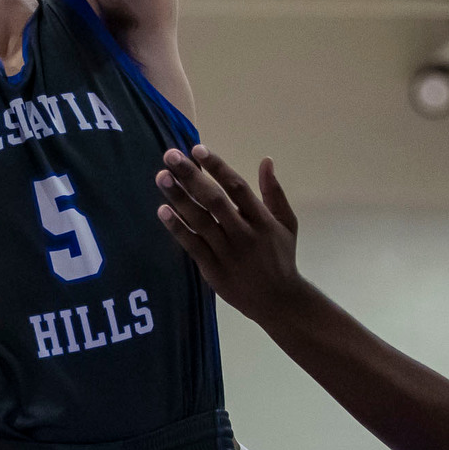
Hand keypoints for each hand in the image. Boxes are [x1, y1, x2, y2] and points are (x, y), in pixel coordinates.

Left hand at [154, 146, 309, 325]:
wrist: (278, 300)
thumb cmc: (281, 257)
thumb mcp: (286, 223)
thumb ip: (274, 192)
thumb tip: (266, 160)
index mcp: (262, 219)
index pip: (237, 187)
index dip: (217, 167)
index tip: (197, 149)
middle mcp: (244, 233)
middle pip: (214, 200)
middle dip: (191, 176)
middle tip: (170, 155)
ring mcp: (227, 252)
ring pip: (200, 221)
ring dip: (179, 198)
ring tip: (161, 177)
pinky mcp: (212, 268)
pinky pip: (192, 245)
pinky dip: (177, 228)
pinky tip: (162, 211)